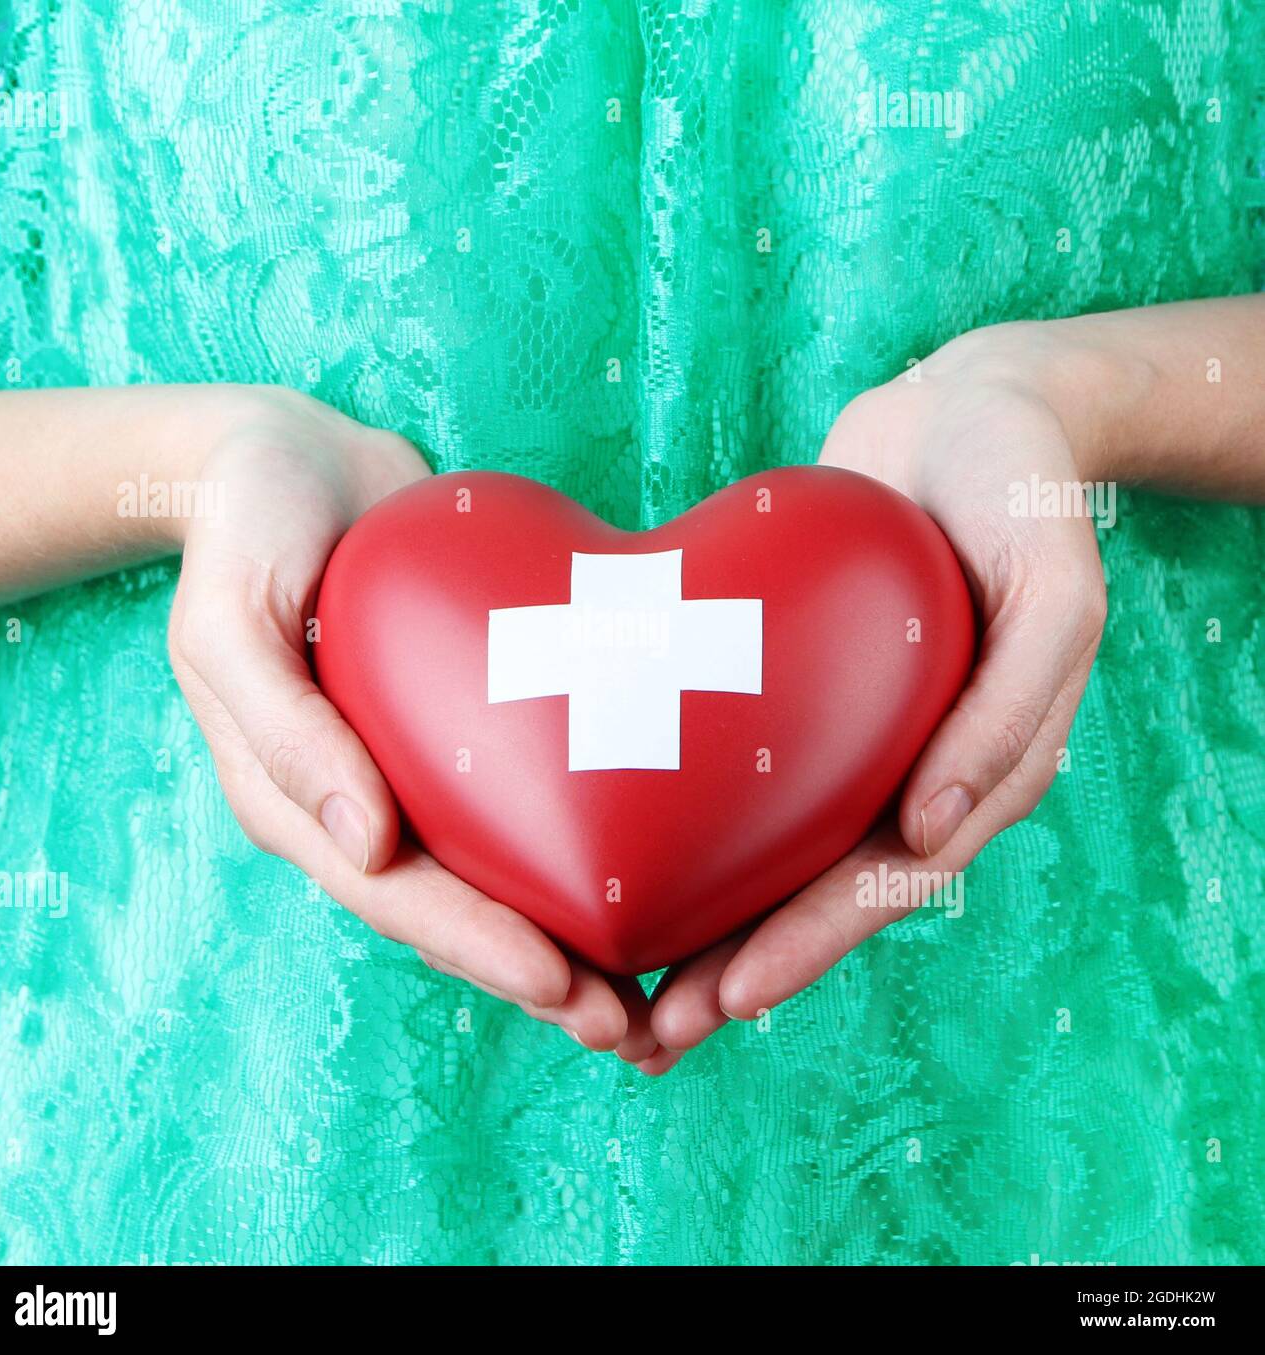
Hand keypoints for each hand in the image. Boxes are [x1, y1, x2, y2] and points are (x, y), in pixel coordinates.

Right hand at [167, 387, 674, 1067]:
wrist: (292, 455)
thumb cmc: (248, 526)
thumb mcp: (231, 617)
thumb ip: (282, 728)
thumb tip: (362, 844)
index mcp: (297, 795)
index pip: (395, 895)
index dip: (478, 947)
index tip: (565, 986)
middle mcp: (362, 798)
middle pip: (456, 908)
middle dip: (541, 972)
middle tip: (634, 1021)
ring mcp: (415, 765)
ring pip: (499, 868)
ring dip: (572, 928)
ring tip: (662, 984)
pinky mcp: (464, 721)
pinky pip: (524, 793)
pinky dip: (578, 837)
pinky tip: (653, 863)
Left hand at [650, 324, 1108, 1050]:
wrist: (967, 408)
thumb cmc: (1019, 488)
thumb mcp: (1052, 585)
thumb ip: (1014, 704)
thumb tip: (935, 828)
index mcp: (972, 767)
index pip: (885, 882)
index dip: (810, 943)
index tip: (729, 996)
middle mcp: (906, 767)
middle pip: (813, 891)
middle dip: (734, 965)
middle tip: (647, 1032)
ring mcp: (850, 733)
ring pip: (767, 848)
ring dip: (699, 920)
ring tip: (615, 985)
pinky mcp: (796, 687)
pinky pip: (738, 767)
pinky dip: (686, 820)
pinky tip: (616, 851)